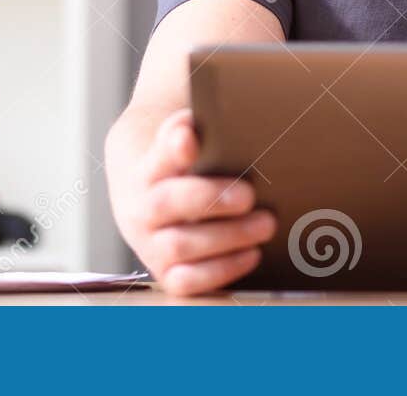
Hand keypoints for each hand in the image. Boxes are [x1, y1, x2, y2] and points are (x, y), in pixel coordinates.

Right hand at [111, 108, 275, 295]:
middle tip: (249, 194)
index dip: (171, 147)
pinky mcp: (165, 272)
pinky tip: (251, 254)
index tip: (189, 136)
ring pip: (180, 245)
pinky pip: (187, 281)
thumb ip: (189, 134)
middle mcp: (140, 209)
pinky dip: (221, 270)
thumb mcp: (180, 145)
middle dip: (211, 198)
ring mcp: (150, 244)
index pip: (156, 155)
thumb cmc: (178, 169)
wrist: (146, 197)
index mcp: (145, 170)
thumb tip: (198, 125)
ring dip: (227, 236)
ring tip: (265, 223)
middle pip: (167, 202)